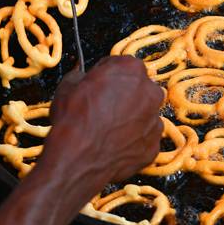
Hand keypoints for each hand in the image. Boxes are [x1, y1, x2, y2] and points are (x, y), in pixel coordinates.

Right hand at [34, 56, 163, 198]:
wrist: (77, 158)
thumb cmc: (73, 119)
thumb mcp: (68, 85)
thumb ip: (81, 76)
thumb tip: (81, 76)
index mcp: (132, 70)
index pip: (123, 66)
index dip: (108, 76)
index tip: (98, 85)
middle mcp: (151, 93)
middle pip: (139, 90)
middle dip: (125, 96)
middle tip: (104, 108)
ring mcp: (155, 121)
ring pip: (144, 116)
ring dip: (131, 119)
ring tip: (108, 130)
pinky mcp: (153, 146)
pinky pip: (144, 139)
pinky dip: (133, 141)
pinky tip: (114, 145)